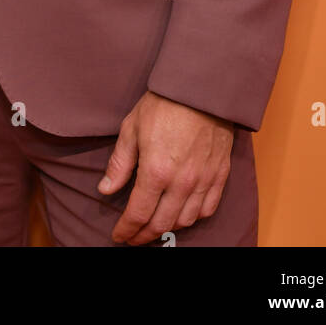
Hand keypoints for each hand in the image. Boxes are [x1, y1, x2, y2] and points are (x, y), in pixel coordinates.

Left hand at [98, 91, 234, 244]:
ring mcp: (203, 180)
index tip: (118, 236)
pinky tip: (183, 214)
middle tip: (133, 238)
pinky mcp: (220, 174)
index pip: (138, 214)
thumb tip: (105, 190)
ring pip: (185, 221)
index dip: (126, 230)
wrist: (201, 86)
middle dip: (144, 235)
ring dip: (168, 229)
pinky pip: (208, 208)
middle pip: (161, 224)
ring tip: (156, 227)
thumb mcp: (132, 128)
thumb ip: (120, 163)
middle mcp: (181, 183)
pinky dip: (194, 217)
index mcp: (156, 171)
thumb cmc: (163, 103)